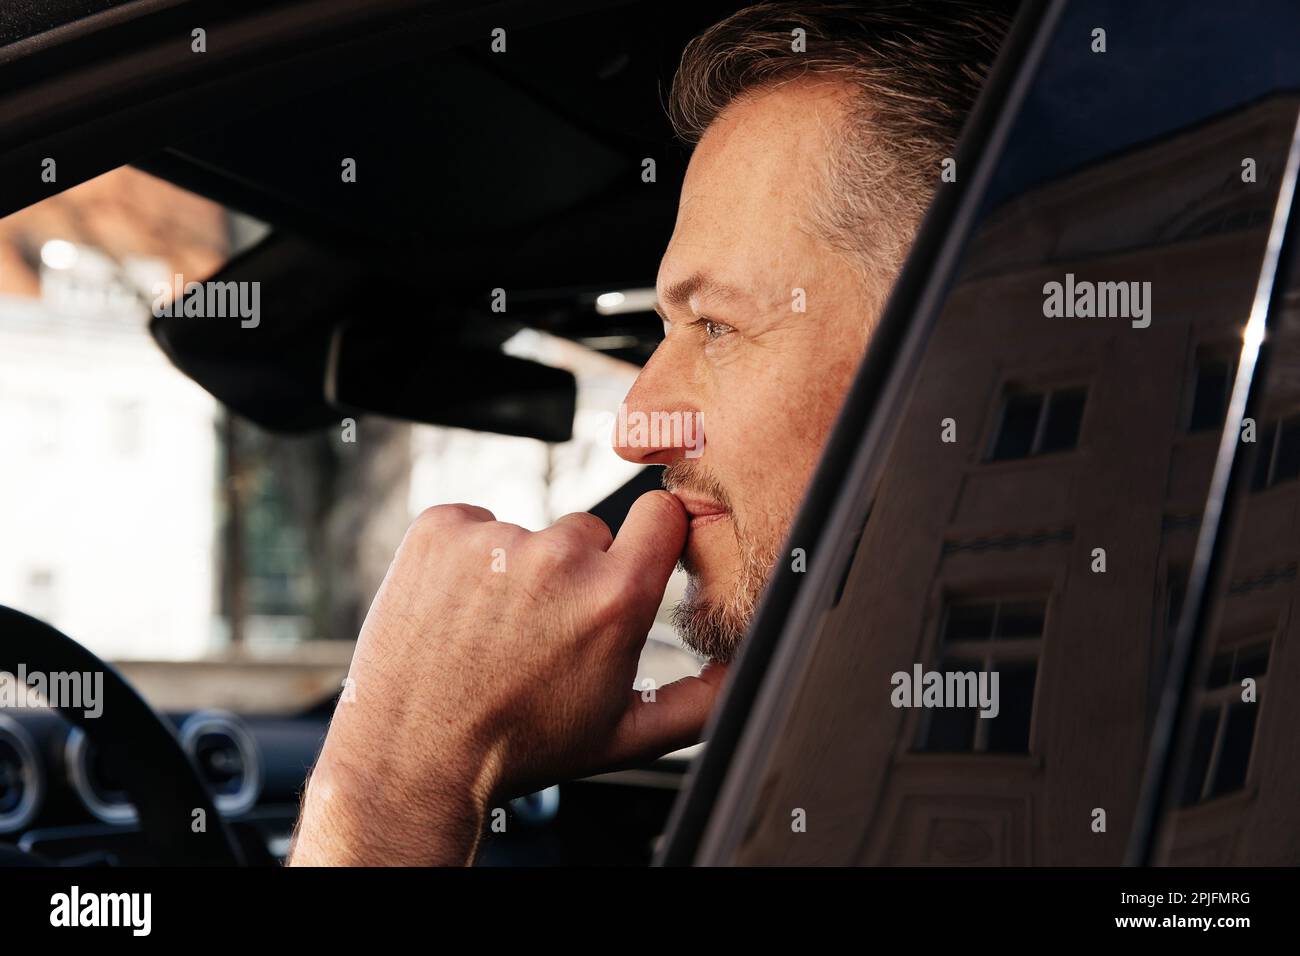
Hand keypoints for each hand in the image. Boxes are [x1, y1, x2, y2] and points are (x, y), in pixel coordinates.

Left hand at [289, 490, 728, 865]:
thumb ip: (700, 700)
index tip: (632, 558)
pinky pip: (473, 522)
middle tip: (542, 628)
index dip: (651, 536)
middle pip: (587, 531)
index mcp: (613, 599)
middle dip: (574, 572)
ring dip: (515, 568)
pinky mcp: (440, 529)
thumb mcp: (624, 735)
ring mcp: (493, 538)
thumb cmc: (519, 745)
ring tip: (490, 629)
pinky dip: (467, 556)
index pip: (661, 513)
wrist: (414, 754)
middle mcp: (557, 558)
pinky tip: (459, 609)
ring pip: (527, 532)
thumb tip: (741, 672)